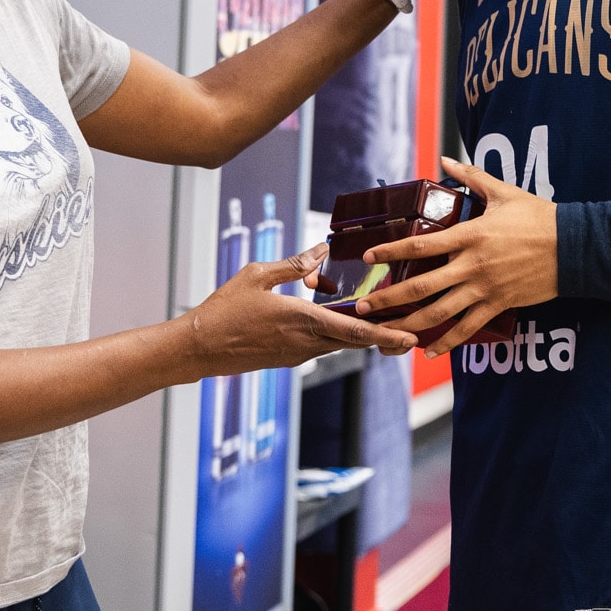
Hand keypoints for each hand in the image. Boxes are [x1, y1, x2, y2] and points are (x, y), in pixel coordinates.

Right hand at [184, 245, 416, 375]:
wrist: (200, 348)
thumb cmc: (224, 309)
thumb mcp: (257, 275)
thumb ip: (293, 265)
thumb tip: (320, 252)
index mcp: (301, 319)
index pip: (354, 330)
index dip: (385, 333)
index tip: (409, 336)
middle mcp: (305, 342)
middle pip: (355, 342)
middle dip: (384, 338)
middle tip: (410, 333)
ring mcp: (297, 354)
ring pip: (339, 344)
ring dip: (361, 336)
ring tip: (384, 326)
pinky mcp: (288, 359)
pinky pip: (322, 346)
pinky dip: (337, 337)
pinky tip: (341, 324)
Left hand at [353, 155, 556, 351]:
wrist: (575, 247)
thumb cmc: (539, 217)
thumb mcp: (503, 192)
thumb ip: (471, 176)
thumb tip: (445, 159)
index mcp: (469, 234)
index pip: (420, 245)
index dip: (391, 251)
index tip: (368, 258)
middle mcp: (472, 264)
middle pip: (422, 286)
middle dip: (389, 298)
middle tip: (364, 307)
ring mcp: (485, 288)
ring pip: (439, 312)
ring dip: (409, 325)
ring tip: (385, 333)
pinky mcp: (499, 304)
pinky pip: (468, 328)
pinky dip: (447, 342)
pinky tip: (428, 352)